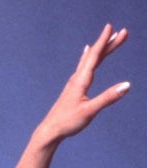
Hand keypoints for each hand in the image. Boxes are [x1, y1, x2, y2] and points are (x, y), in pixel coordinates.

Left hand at [38, 24, 129, 144]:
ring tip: (108, 38)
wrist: (49, 131)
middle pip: (94, 57)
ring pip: (89, 61)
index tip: (111, 27)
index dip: (103, 41)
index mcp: (80, 81)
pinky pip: (83, 67)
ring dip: (100, 49)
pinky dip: (87, 57)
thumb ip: (108, 98)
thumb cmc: (67, 122)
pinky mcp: (72, 89)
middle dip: (109, 44)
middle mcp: (76, 79)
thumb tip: (127, 85)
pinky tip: (86, 53)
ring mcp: (73, 83)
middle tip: (123, 32)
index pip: (94, 57)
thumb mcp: (90, 111)